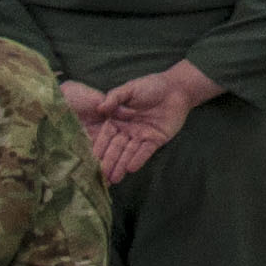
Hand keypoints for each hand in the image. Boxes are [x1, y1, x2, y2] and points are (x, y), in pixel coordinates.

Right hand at [82, 65, 211, 182]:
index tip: (89, 160)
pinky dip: (138, 160)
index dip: (98, 147)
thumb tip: (100, 107)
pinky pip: (145, 152)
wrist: (176, 89)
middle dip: (108, 161)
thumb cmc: (151, 86)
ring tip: (113, 179)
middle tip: (100, 176)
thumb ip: (115, 97)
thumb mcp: (130, 89)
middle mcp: (127, 130)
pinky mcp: (155, 140)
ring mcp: (141, 136)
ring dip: (121, 165)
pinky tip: (130, 169)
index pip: (105, 136)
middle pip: (116, 148)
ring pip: (129, 153)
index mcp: (117, 119)